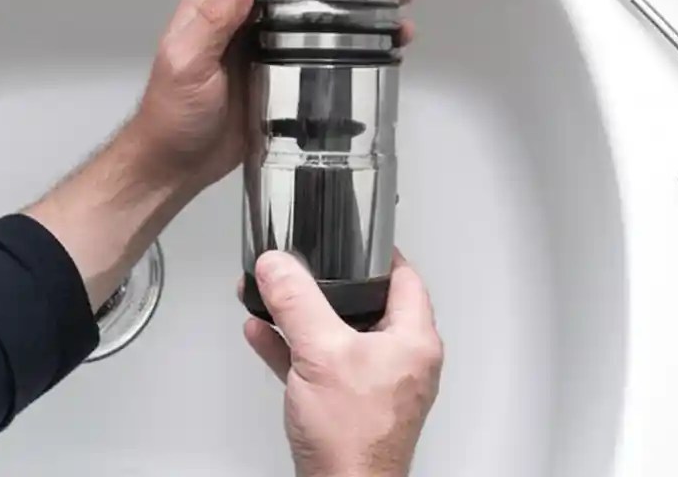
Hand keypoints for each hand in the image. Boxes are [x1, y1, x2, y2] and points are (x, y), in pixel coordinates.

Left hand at [128, 0, 417, 192]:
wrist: (174, 167)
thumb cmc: (169, 116)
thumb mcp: (185, 60)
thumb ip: (211, 16)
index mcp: (220, 8)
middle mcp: (247, 25)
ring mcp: (267, 53)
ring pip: (320, 25)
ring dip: (359, 19)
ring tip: (396, 20)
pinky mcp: (281, 82)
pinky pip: (319, 60)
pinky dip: (350, 55)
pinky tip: (375, 56)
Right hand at [244, 251, 443, 476]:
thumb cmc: (354, 439)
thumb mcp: (320, 353)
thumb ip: (296, 303)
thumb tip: (277, 266)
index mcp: (413, 341)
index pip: (406, 279)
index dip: (380, 254)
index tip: (356, 238)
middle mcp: (401, 362)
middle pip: (367, 305)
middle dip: (328, 285)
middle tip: (307, 266)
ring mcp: (376, 386)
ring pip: (338, 335)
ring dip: (302, 317)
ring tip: (272, 297)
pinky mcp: (349, 406)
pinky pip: (320, 365)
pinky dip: (294, 349)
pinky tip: (264, 335)